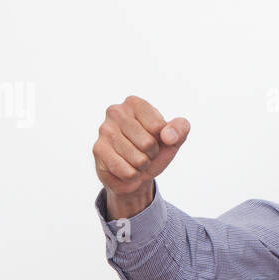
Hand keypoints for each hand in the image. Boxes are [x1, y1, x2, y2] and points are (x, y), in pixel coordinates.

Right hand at [93, 95, 190, 215]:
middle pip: (147, 143)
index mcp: (134, 103)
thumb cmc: (155, 149)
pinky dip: (132, 176)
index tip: (156, 138)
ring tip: (135, 160)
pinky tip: (126, 168)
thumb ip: (180, 129)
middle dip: (152, 154)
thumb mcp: (174, 138)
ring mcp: (104, 130)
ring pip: (137, 159)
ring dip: (142, 166)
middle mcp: (115, 112)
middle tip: (145, 152)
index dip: (163, 140)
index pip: (158, 127)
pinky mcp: (98, 150)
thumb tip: (168, 136)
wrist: (136, 172)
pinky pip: (125, 171)